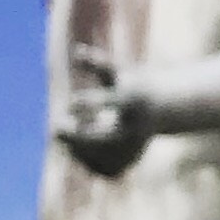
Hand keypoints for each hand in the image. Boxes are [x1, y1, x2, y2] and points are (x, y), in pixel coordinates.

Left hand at [56, 43, 155, 173]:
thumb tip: (77, 51)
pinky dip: (87, 160)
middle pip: (103, 139)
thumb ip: (97, 63)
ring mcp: (134, 148)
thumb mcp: (116, 71)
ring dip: (79, 147)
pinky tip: (82, 148)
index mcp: (133, 101)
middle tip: (55, 127)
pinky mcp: (130, 162)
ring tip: (75, 131)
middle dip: (77, 136)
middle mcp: (136, 127)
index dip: (89, 104)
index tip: (71, 102)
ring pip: (99, 156)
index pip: (111, 103)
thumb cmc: (132, 86)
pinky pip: (102, 168)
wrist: (164, 108)